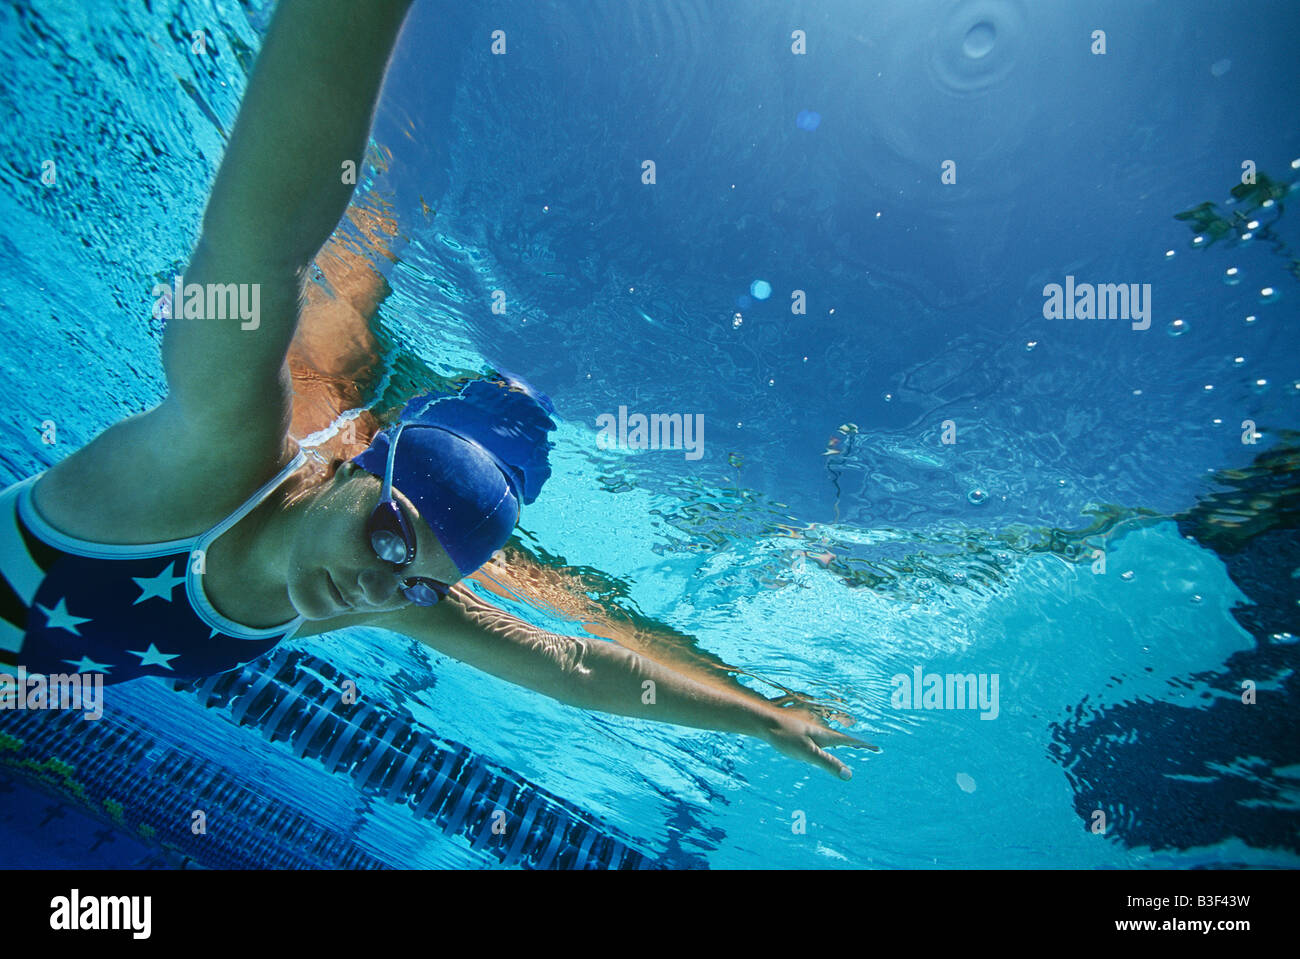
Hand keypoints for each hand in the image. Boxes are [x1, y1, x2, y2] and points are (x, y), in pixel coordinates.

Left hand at [758, 706, 878, 779]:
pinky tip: (819, 742)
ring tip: (848, 744)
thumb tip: (849, 775)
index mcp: (824, 735)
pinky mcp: (798, 730)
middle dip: (855, 742)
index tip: (877, 747)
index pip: (848, 741)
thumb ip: (827, 763)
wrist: (762, 720)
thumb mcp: (806, 753)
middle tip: (867, 746)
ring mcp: (808, 729)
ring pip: (829, 736)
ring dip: (841, 740)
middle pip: (841, 737)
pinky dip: (826, 740)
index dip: (863, 745)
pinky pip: (817, 736)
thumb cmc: (784, 736)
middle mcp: (819, 729)